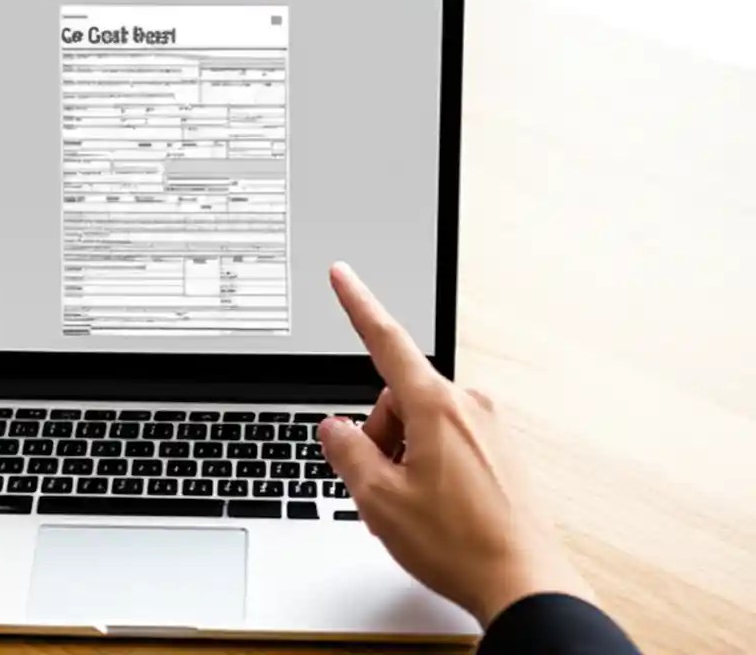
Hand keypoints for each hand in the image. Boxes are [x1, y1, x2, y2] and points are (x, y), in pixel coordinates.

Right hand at [317, 262, 592, 625]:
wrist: (524, 584)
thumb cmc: (458, 544)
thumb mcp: (378, 498)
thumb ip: (346, 452)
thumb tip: (335, 427)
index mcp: (436, 407)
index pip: (386, 341)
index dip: (357, 305)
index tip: (342, 275)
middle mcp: (468, 407)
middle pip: (398, 398)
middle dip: (379, 435)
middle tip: (380, 485)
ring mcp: (490, 429)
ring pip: (423, 423)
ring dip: (404, 455)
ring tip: (411, 505)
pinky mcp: (502, 452)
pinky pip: (450, 443)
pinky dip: (431, 467)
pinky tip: (436, 509)